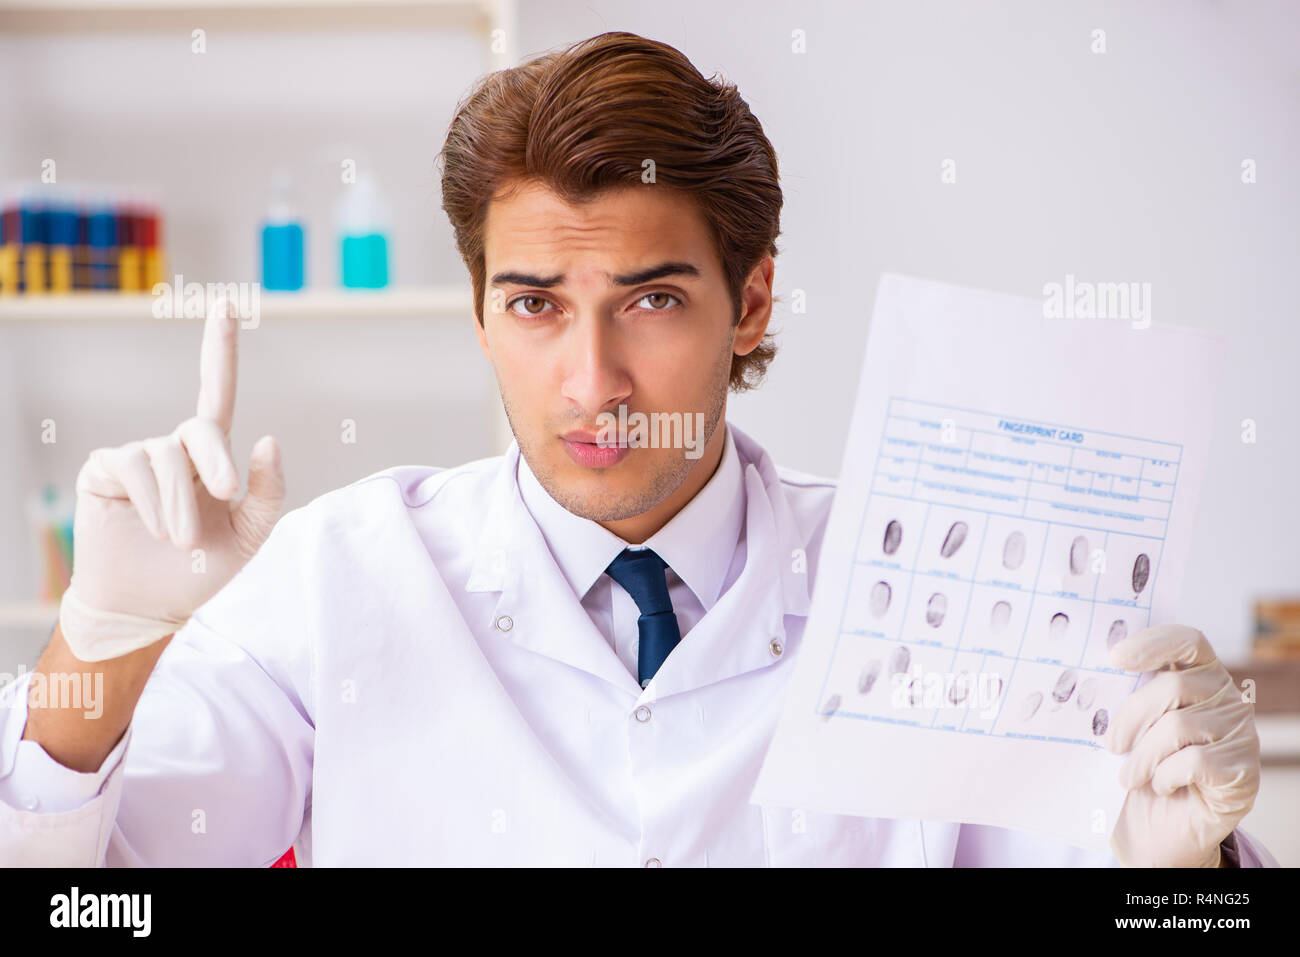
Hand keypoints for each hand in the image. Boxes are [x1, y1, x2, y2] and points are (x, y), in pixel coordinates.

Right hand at [59, 298, 285, 661]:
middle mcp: (173, 449)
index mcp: (210, 458)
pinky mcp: (104, 470)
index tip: (228, 303)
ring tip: (181, 539)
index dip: (220, 349)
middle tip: (225, 500)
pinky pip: (132, 467)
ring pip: (166, 455)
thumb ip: (267, 492)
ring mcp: (136, 456)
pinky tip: (153, 528)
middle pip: (200, 429)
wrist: (149, 606)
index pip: (217, 393)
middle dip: (218, 464)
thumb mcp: (250, 536)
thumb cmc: (202, 571)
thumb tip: (268, 439)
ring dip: (180, 503)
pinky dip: (151, 500)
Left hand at [1104, 624, 1259, 866]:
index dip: (1153, 644)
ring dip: (1143, 756)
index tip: (1115, 658)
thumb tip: (1090, 674)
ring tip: (1128, 777)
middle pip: (1173, 686)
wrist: (1166, 823)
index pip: (1188, 641)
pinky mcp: (1242, 769)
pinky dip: (1166, 775)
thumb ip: (1128, 695)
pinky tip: (1161, 785)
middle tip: (1111, 744)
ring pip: (1178, 726)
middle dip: (1131, 716)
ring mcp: (1240, 732)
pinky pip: (1194, 761)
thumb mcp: (1136, 725)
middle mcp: (1228, 698)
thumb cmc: (1147, 764)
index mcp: (1201, 676)